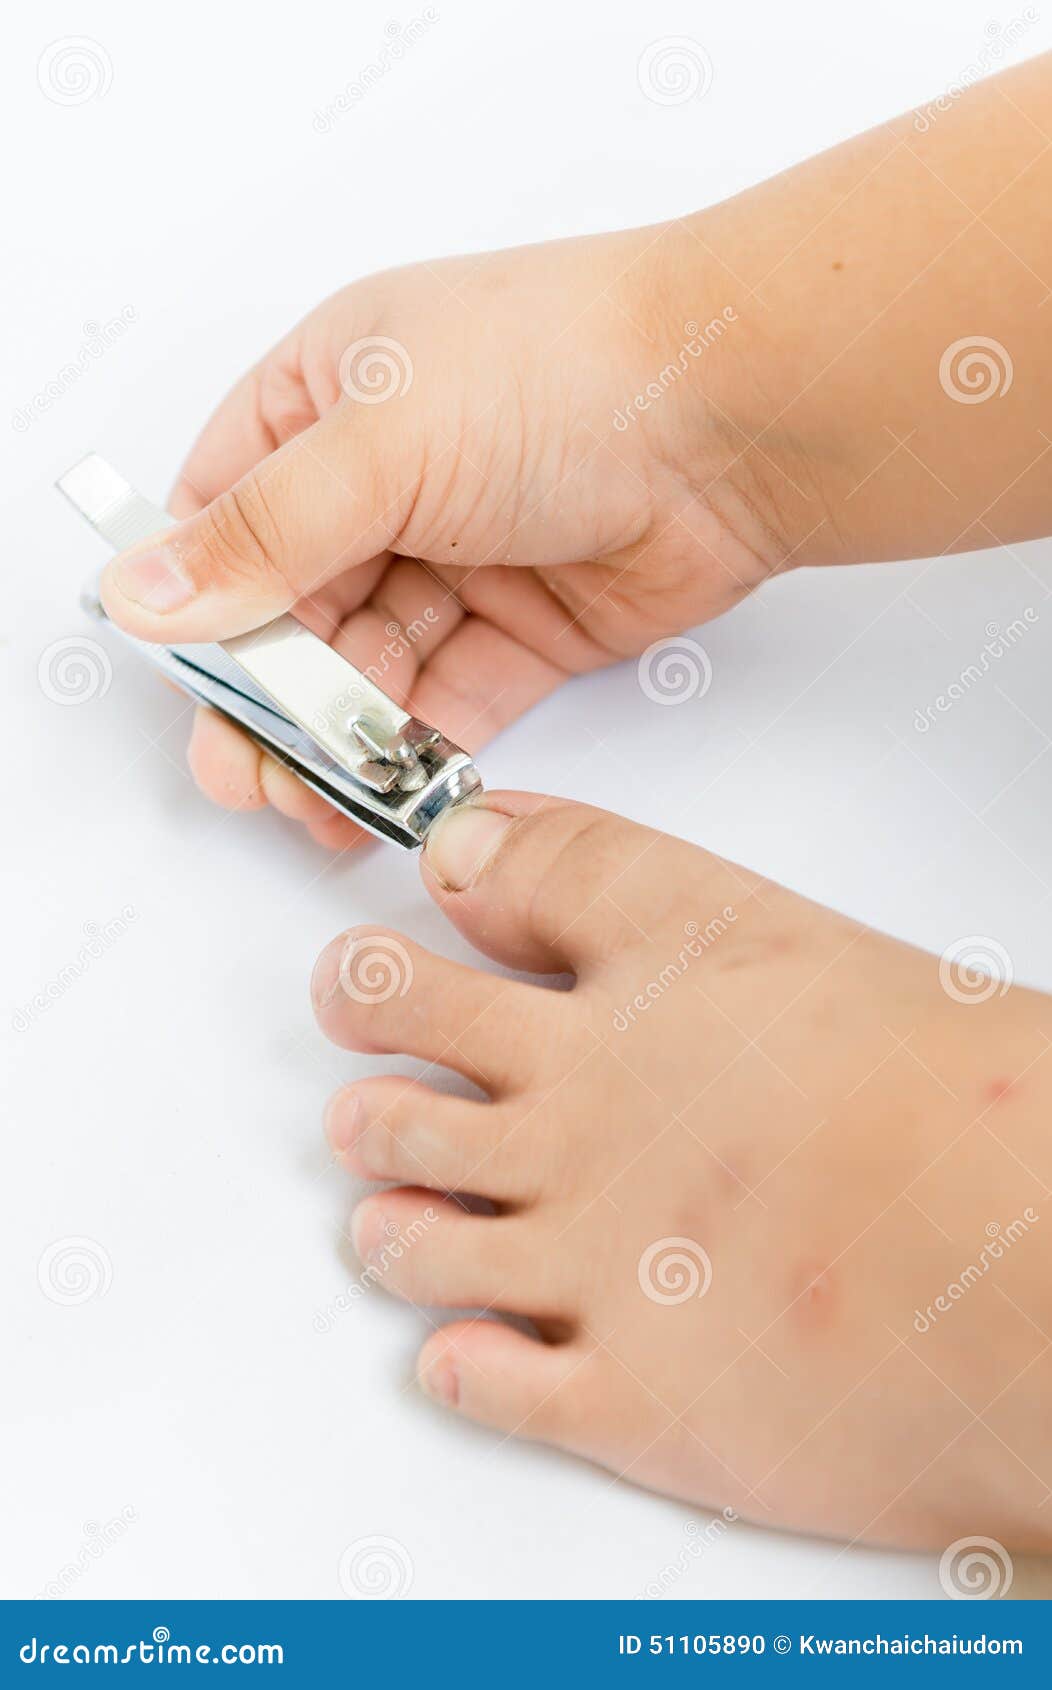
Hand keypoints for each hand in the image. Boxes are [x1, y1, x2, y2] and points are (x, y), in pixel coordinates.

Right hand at [99, 230, 777, 846]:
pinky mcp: (528, 627)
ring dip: (338, 737)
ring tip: (313, 803)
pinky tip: (384, 795)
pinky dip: (415, 749)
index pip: (227, 507)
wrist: (737, 416)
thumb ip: (260, 536)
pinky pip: (449, 700)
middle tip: (244, 778)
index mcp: (333, 395)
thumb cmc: (565, 373)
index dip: (198, 597)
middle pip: (296, 605)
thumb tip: (140, 591)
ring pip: (371, 665)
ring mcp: (463, 554)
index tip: (184, 680)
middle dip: (269, 696)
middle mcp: (392, 476)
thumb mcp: (378, 444)